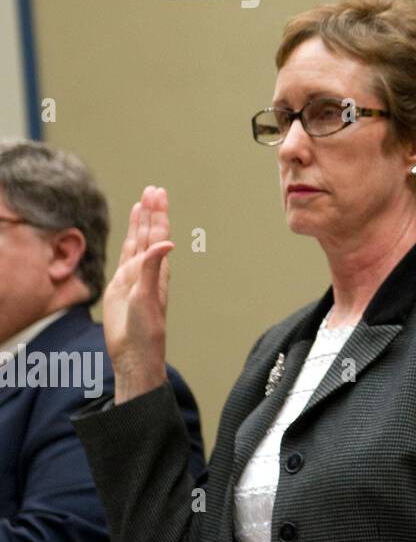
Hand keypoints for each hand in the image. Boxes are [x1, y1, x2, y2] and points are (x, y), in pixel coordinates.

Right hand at [103, 185, 172, 402]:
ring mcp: (134, 277)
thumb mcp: (147, 296)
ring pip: (138, 243)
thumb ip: (152, 268)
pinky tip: (132, 235)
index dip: (158, 214)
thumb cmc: (144, 328)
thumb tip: (167, 242)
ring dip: (141, 223)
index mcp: (157, 270)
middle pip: (149, 233)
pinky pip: (126, 258)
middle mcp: (147, 270)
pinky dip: (129, 243)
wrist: (133, 352)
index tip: (158, 193)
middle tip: (154, 189)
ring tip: (143, 203)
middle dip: (151, 211)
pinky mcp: (121, 286)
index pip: (158, 234)